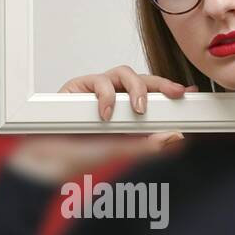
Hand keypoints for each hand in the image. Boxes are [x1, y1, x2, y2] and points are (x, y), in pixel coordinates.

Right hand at [8, 65, 195, 183]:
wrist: (47, 161)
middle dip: (160, 84)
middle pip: (141, 78)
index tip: (188, 93)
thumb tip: (177, 136)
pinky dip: (106, 96)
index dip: (169, 90)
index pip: (152, 94)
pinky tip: (106, 113)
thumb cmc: (80, 156)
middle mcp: (113, 96)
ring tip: (138, 110)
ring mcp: (95, 89)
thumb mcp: (121, 151)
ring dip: (135, 88)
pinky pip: (98, 80)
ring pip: (122, 73)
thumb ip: (147, 145)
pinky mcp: (77, 86)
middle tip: (175, 94)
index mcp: (125, 111)